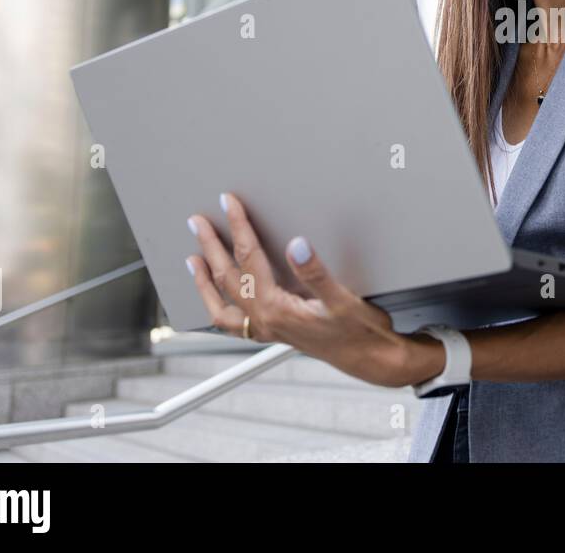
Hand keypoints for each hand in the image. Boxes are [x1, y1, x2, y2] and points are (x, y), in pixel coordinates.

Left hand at [186, 192, 436, 388]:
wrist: (371, 360)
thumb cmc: (360, 332)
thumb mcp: (343, 299)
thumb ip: (316, 272)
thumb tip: (297, 245)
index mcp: (277, 308)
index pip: (250, 259)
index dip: (239, 227)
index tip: (230, 204)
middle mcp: (265, 320)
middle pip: (228, 278)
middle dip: (210, 247)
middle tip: (197, 222)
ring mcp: (267, 330)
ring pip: (222, 307)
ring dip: (205, 282)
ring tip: (194, 261)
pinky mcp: (273, 334)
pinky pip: (234, 323)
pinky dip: (219, 307)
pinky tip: (218, 298)